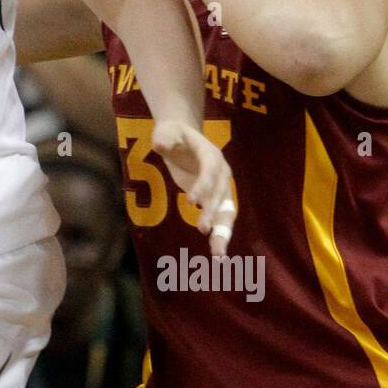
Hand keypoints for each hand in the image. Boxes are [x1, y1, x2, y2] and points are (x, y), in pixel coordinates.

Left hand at [152, 120, 236, 256]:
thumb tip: (161, 145)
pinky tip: (217, 255)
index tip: (189, 202)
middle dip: (212, 213)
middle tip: (202, 230)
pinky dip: (219, 236)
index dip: (202, 187)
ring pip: (226, 213)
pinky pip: (220, 219)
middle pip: (221, 195)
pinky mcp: (216, 200)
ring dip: (223, 233)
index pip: (209, 173)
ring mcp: (222, 188)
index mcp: (212, 156)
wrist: (184, 137)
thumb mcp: (167, 130)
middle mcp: (222, 174)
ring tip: (219, 257)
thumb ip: (164, 137)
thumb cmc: (174, 133)